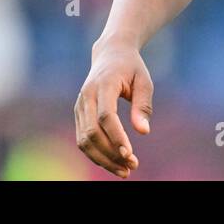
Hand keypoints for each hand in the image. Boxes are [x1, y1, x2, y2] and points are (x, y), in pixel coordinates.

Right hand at [75, 39, 153, 177]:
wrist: (110, 53)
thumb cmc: (131, 67)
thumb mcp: (144, 81)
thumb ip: (143, 105)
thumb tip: (144, 132)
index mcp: (104, 85)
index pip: (106, 116)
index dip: (116, 137)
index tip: (130, 154)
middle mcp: (87, 96)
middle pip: (92, 132)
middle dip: (110, 153)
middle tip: (131, 167)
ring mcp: (80, 105)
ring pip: (84, 140)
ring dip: (102, 158)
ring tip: (124, 170)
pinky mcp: (78, 114)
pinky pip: (83, 139)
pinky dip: (95, 154)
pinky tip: (113, 162)